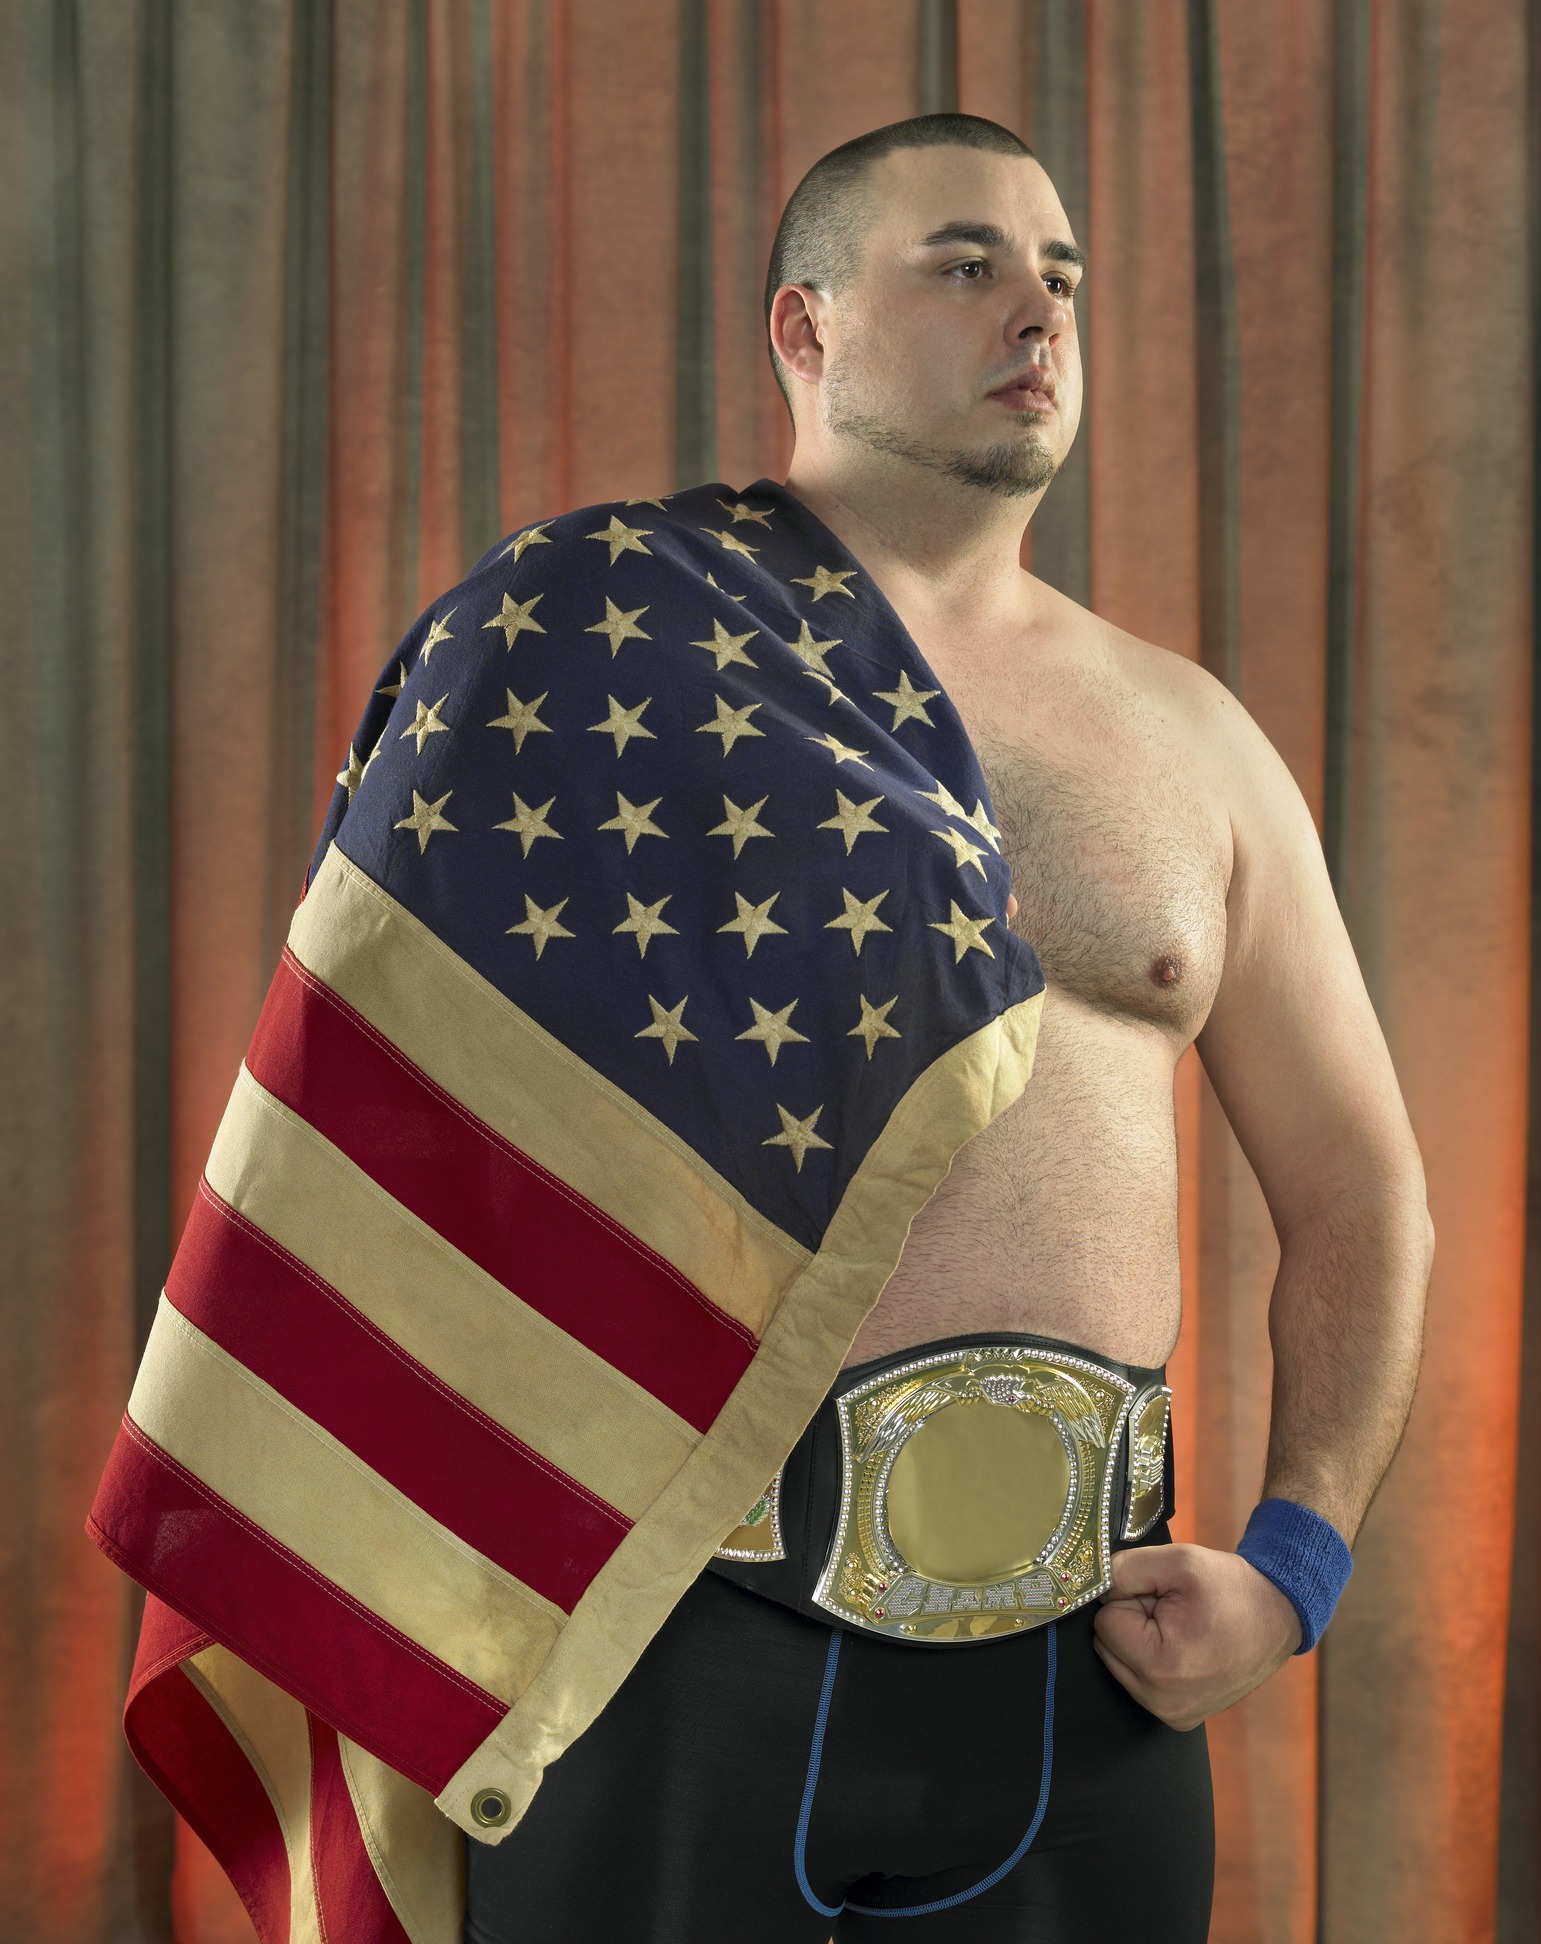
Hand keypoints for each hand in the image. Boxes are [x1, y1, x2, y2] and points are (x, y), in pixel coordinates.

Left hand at [1091, 1543, 1301, 1730]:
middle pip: (1108, 1645)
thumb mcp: (1178, 1561)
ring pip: (1120, 1662)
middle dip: (1133, 1621)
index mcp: (1162, 1668)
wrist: (1279, 1617)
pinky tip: (1185, 1646)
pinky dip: (1152, 1658)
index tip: (1166, 1597)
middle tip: (1174, 1611)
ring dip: (1141, 1639)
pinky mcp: (1179, 1718)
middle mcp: (1164, 1703)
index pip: (1106, 1621)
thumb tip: (1091, 1584)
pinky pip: (1139, 1679)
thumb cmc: (1233, 1588)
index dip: (1132, 1598)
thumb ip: (1124, 1569)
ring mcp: (1173, 1716)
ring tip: (1182, 1628)